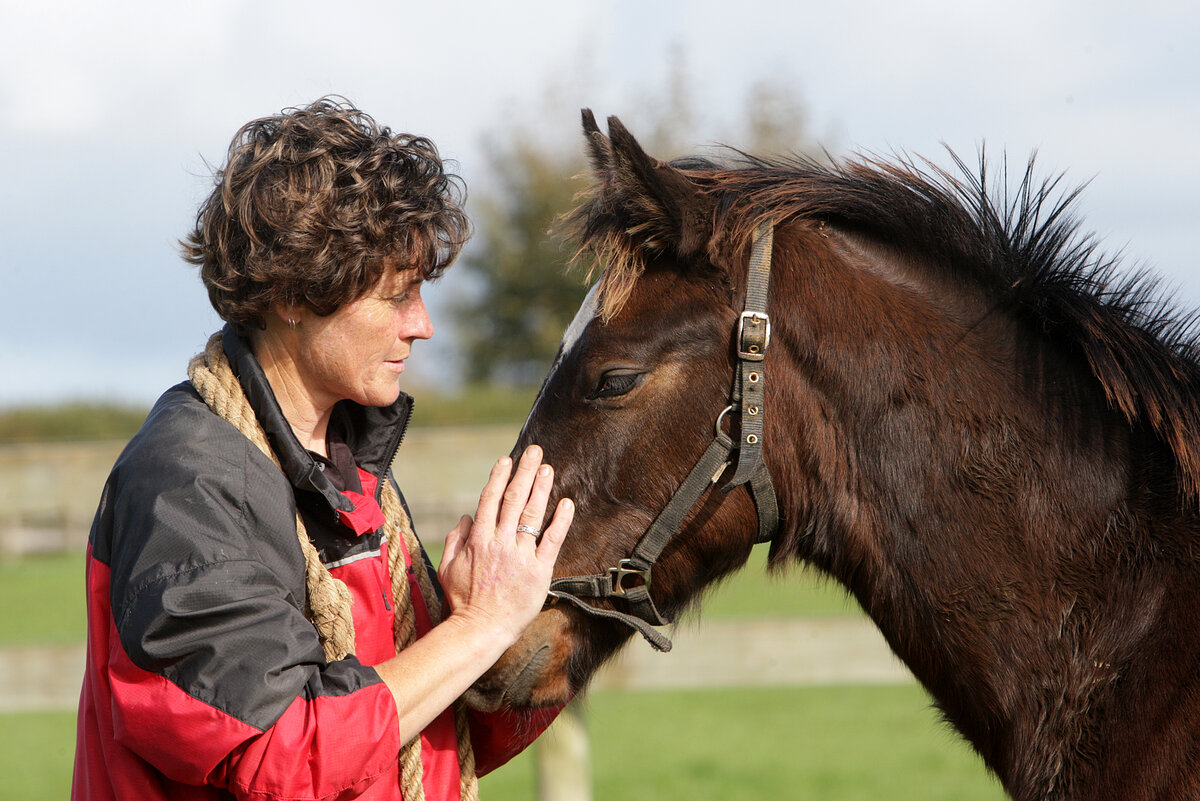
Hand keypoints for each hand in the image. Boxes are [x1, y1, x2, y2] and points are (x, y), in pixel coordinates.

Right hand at [438, 444, 572, 644]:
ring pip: (533, 515)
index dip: (499, 478)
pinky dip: (560, 521)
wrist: (481, 630)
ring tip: (548, 469)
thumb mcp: (448, 568)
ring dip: (541, 489)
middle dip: (524, 472)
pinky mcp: (539, 571)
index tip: (507, 460)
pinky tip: (567, 503)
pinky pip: (552, 541)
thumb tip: (466, 517)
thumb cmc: (463, 602)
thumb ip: (455, 540)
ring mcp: (521, 557)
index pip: (490, 500)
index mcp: (478, 541)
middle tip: (535, 451)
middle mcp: (500, 543)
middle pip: (514, 500)